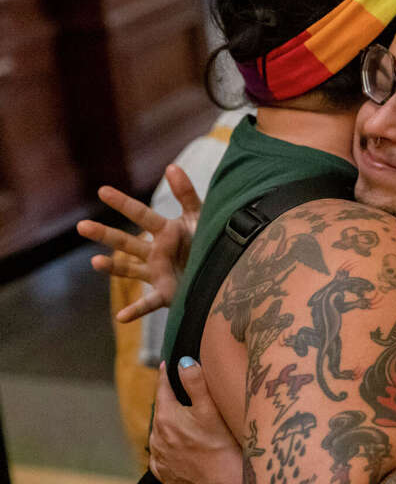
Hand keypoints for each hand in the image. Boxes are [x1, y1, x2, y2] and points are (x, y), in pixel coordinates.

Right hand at [76, 164, 201, 321]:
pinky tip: (120, 317)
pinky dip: (135, 310)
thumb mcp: (201, 216)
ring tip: (95, 263)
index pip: (141, 214)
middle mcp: (156, 252)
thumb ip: (187, 194)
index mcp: (166, 231)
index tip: (102, 190)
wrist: (225, 271)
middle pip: (126, 241)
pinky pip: (148, 303)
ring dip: (112, 267)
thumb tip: (171, 166)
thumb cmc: (211, 241)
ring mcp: (157, 273)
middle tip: (81, 226)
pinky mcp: (166, 293)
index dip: (123, 202)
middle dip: (104, 234)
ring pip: (129, 269)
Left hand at [148, 358, 242, 483]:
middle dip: (170, 402)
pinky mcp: (166, 477)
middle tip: (179, 394)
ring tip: (183, 422)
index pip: (163, 390)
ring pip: (162, 435)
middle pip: (162, 412)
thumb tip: (183, 362)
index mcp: (167, 418)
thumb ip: (196, 381)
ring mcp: (161, 459)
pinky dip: (170, 449)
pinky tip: (181, 450)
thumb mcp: (211, 408)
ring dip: (170, 427)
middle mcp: (158, 438)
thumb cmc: (222, 446)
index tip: (165, 365)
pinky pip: (163, 457)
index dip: (165, 376)